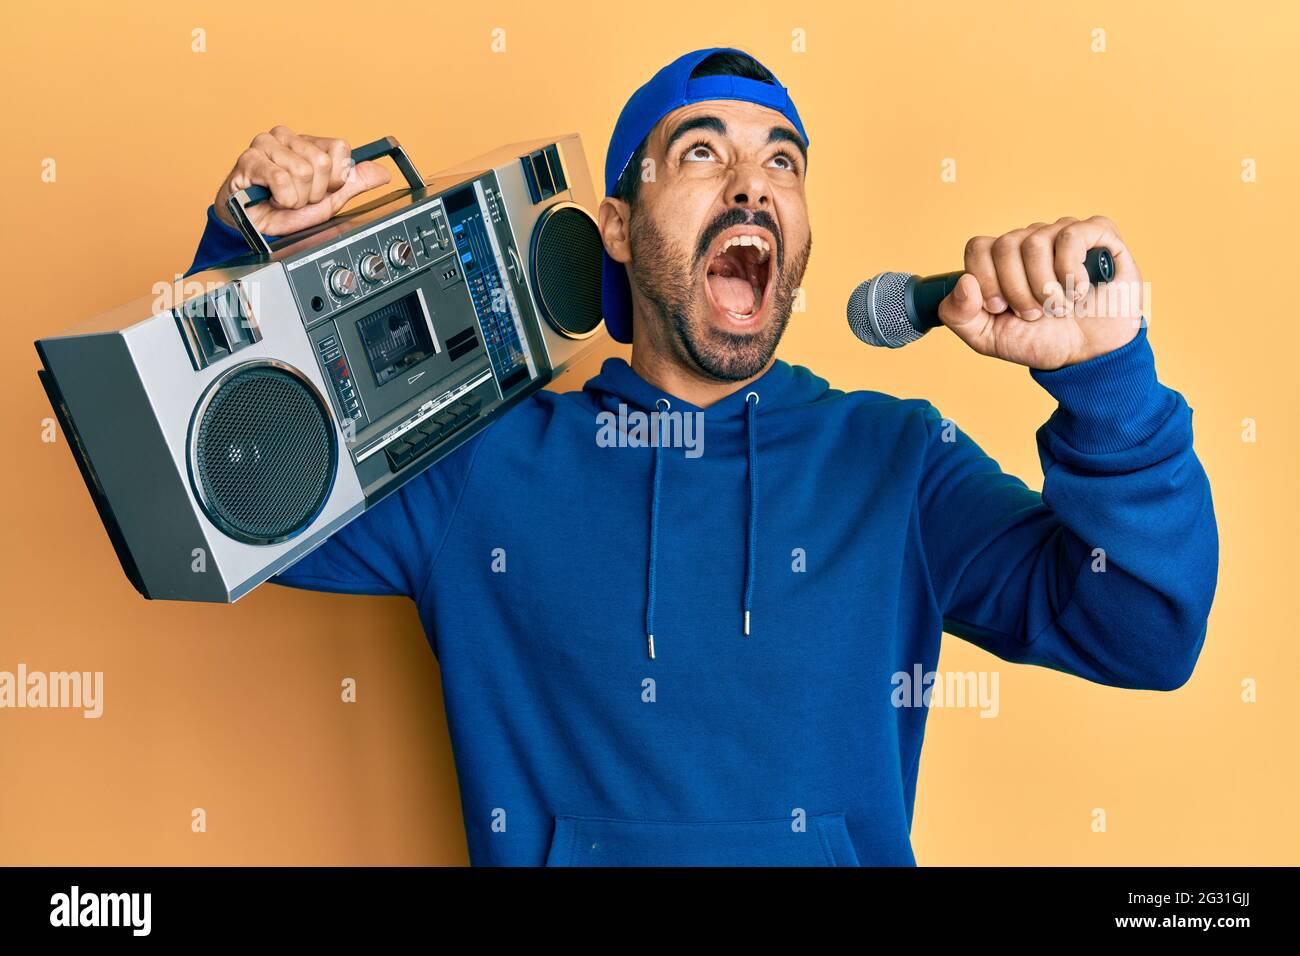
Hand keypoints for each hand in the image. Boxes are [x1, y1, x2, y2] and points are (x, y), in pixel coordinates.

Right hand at [213, 126, 391, 235]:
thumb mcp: (329, 198)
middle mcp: (288, 136)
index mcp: (309, 142)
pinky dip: (282, 199)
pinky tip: (271, 198)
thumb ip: (356, 183)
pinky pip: (281, 181)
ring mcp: (266, 144)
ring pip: (302, 173)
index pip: (340, 149)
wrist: (256, 223)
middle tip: (298, 197)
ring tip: (283, 198)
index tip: (321, 189)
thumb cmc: (287, 207)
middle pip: (321, 163)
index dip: (335, 178)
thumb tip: (384, 173)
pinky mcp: (249, 158)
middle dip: (314, 192)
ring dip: (296, 198)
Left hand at [937, 215, 1143, 369]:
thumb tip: (964, 282)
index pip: (978, 247)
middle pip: (1005, 245)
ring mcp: (1062, 234)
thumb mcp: (988, 338)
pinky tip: (1079, 291)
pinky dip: (1070, 272)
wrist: (1088, 355)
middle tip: (1034, 314)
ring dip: (1045, 288)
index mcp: (1002, 261)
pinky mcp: (1097, 233)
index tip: (1000, 308)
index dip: (986, 280)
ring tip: (1059, 308)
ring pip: (1035, 242)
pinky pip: (1071, 236)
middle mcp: (1031, 241)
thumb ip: (959, 315)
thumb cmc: (1042, 341)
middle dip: (1016, 290)